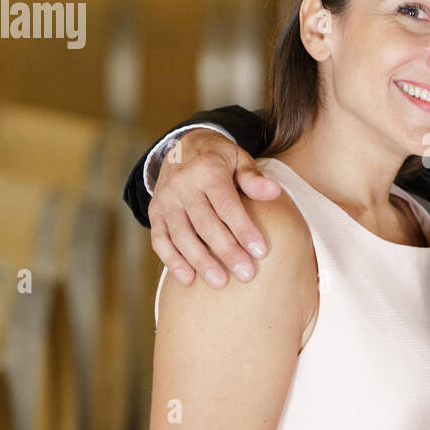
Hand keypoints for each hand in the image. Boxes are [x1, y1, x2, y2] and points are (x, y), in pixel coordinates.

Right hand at [148, 129, 281, 287]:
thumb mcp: (239, 159)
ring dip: (200, 261)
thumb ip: (254, 179)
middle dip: (226, 251)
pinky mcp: (155, 212)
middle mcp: (183, 185)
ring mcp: (166, 200)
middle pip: (205, 224)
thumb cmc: (220, 159)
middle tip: (246, 274)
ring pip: (181, 235)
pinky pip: (160, 240)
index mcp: (208, 171)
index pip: (226, 205)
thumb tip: (275, 191)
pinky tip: (188, 279)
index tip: (261, 252)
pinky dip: (172, 261)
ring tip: (220, 283)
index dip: (243, 229)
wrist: (183, 146)